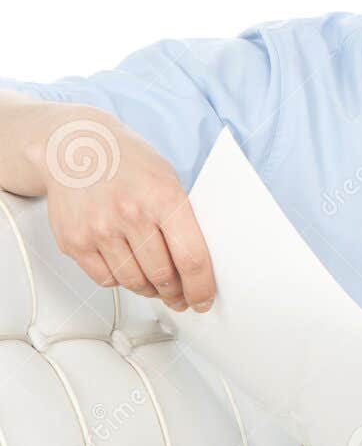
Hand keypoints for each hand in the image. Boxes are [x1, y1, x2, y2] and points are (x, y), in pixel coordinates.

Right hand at [38, 112, 215, 311]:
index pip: (191, 259)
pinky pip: (106, 279)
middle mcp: (130, 213)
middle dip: (176, 293)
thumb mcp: (167, 179)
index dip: (201, 288)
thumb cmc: (126, 161)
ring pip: (134, 282)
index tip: (203, 300)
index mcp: (163, 197)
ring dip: (150, 290)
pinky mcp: (74, 241)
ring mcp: (99, 229)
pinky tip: (127, 267)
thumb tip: (200, 263)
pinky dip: (120, 279)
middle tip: (180, 296)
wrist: (75, 145)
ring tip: (155, 284)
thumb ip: (182, 220)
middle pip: (163, 277)